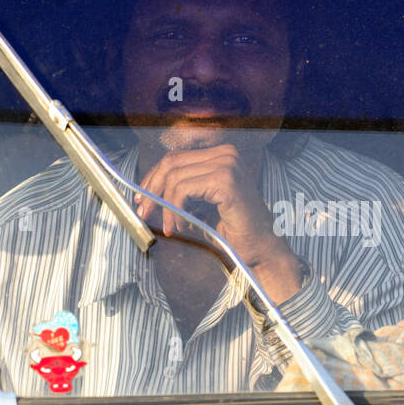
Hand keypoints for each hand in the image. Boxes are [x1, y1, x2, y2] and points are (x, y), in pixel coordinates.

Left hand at [135, 144, 302, 301]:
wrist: (260, 250)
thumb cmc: (233, 232)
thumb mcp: (201, 205)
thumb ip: (181, 192)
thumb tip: (147, 191)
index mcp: (222, 155)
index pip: (176, 157)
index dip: (154, 177)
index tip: (143, 197)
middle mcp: (227, 153)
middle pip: (171, 161)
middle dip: (153, 188)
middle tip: (144, 211)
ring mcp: (228, 164)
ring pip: (174, 177)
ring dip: (165, 206)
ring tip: (171, 226)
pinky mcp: (225, 180)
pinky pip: (183, 189)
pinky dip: (174, 210)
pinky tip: (180, 226)